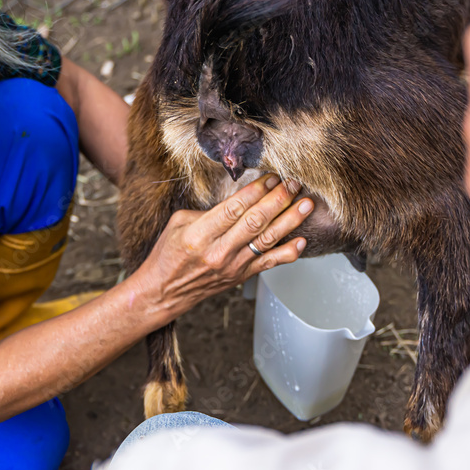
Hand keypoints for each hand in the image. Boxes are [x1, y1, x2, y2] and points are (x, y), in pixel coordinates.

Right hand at [131, 174, 313, 319]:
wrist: (164, 292)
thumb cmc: (168, 255)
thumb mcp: (178, 223)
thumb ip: (208, 211)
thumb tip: (238, 200)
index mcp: (200, 234)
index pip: (235, 208)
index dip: (256, 191)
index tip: (271, 177)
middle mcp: (219, 252)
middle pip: (256, 222)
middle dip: (279, 199)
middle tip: (294, 184)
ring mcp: (233, 266)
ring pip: (267, 240)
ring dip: (290, 221)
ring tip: (306, 204)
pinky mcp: (241, 276)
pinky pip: (269, 264)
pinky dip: (287, 253)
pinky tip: (300, 240)